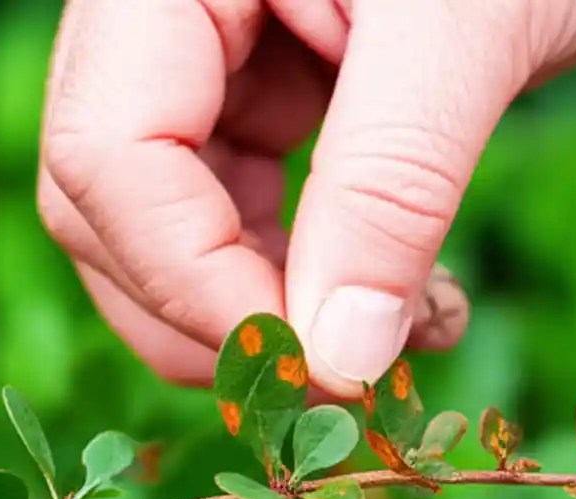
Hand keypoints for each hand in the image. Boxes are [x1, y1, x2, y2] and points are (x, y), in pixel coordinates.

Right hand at [37, 0, 575, 391]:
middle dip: (228, 318)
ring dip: (282, 315)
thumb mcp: (465, 37)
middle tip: (354, 385)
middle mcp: (168, 17)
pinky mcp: (278, 96)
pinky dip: (321, 281)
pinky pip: (257, 215)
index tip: (319, 371)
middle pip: (118, 207)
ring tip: (414, 340)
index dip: (195, 286)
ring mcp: (218, 60)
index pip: (110, 154)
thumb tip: (336, 359)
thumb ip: (390, 187)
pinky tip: (415, 306)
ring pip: (184, 228)